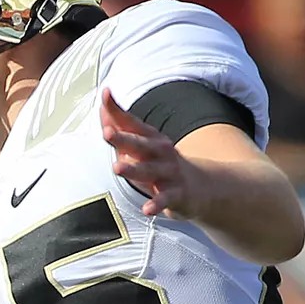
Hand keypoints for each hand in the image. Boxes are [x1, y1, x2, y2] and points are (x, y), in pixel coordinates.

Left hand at [101, 90, 199, 218]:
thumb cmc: (161, 162)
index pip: (131, 122)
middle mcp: (159, 152)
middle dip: (123, 138)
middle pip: (139, 144)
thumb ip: (121, 129)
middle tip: (106, 132)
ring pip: (149, 170)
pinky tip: (147, 209)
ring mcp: (169, 172)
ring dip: (133, 169)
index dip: (117, 110)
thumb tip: (102, 107)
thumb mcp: (142, 144)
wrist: (202, 186)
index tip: (104, 94)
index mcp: (149, 138)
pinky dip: (157, 204)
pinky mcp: (177, 194)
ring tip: (116, 168)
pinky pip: (166, 199)